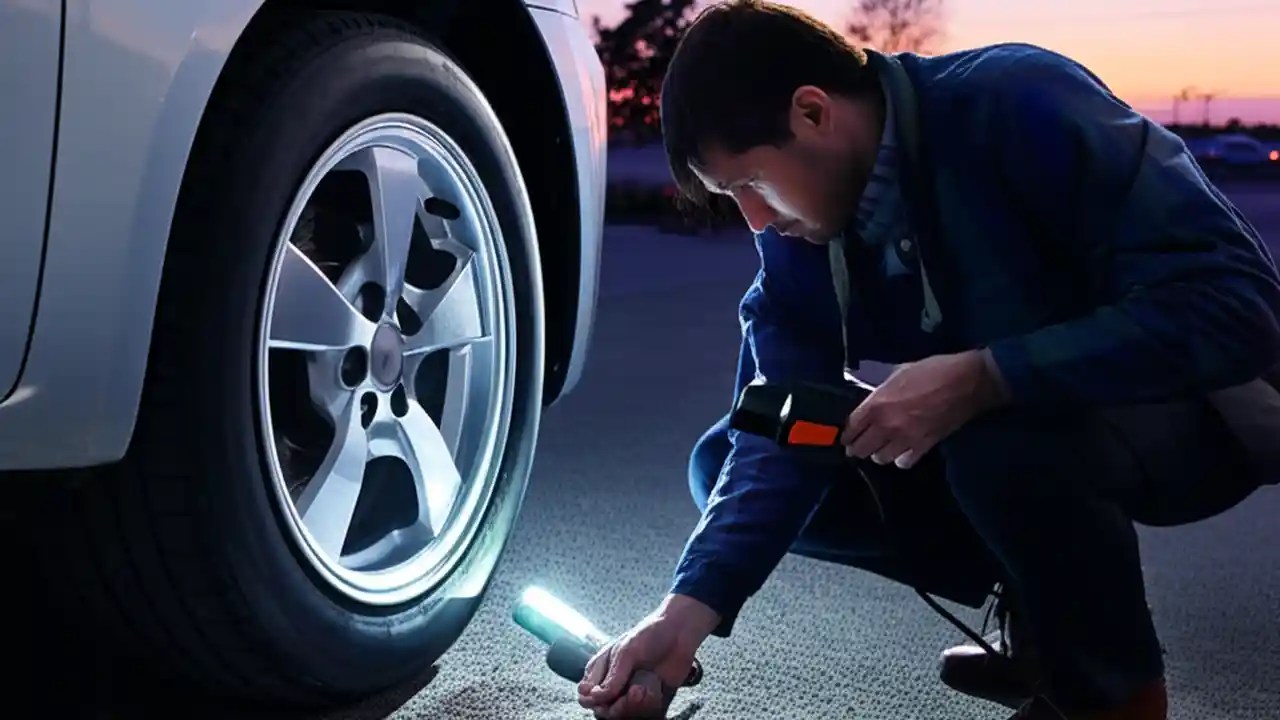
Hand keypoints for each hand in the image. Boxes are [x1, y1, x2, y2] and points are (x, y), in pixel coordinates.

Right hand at [577, 594, 719, 718]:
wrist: (680, 633)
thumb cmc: (648, 636)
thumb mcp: (626, 652)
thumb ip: (612, 677)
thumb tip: (595, 697)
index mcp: (600, 671)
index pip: (586, 697)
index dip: (594, 700)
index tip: (607, 693)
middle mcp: (613, 686)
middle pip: (605, 712)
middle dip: (620, 706)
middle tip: (636, 690)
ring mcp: (631, 695)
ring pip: (625, 716)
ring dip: (637, 707)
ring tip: (647, 689)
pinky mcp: (650, 702)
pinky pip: (646, 716)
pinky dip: (651, 708)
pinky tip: (657, 690)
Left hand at [840, 349, 1007, 468]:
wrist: (966, 382)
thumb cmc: (932, 370)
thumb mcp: (899, 370)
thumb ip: (879, 384)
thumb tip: (864, 386)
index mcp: (877, 403)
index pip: (851, 427)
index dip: (845, 434)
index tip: (844, 437)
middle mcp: (887, 425)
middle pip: (861, 448)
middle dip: (857, 448)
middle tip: (857, 446)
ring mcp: (906, 438)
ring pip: (880, 458)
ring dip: (878, 454)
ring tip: (881, 448)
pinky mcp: (924, 446)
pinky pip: (904, 462)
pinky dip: (900, 460)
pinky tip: (902, 452)